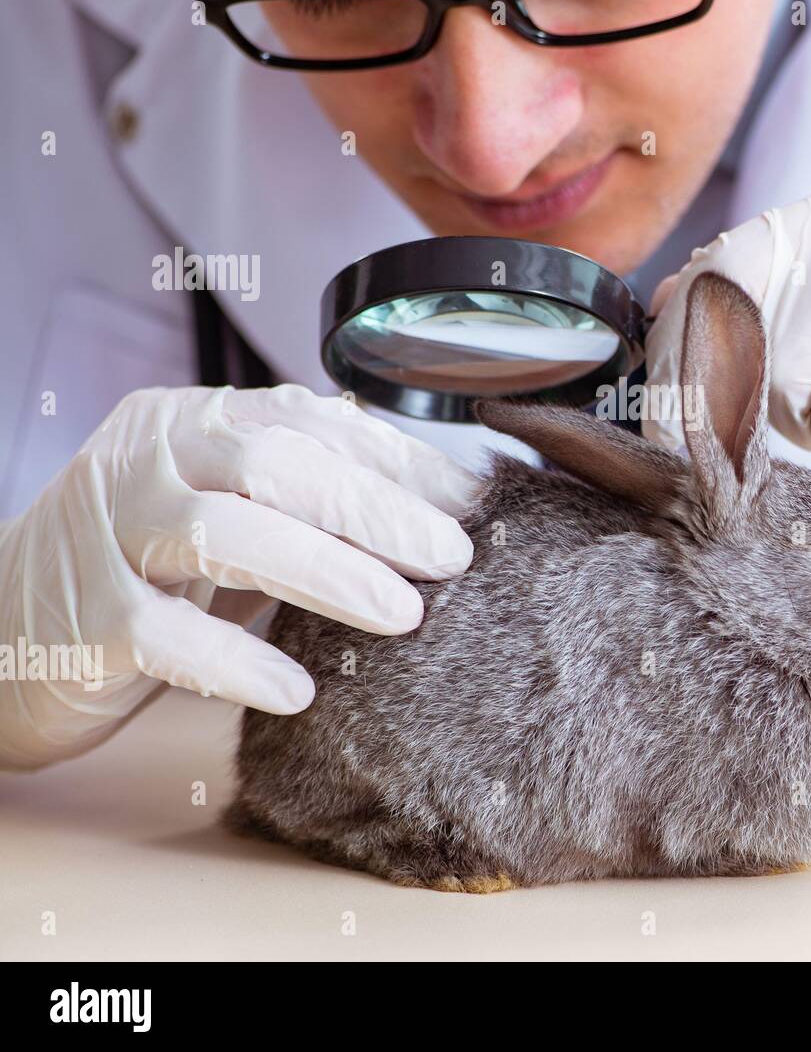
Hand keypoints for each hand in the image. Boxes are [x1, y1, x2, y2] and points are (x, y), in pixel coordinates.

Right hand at [0, 384, 476, 768]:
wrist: (5, 626)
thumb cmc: (147, 566)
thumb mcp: (228, 509)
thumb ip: (308, 497)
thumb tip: (440, 505)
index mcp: (194, 421)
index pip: (308, 419)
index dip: (395, 458)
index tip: (467, 501)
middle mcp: (147, 459)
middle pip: (273, 465)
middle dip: (375, 511)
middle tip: (451, 557)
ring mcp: (107, 532)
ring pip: (225, 534)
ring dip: (327, 573)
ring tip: (403, 614)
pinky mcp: (79, 616)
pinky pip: (165, 636)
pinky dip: (239, 661)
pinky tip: (299, 688)